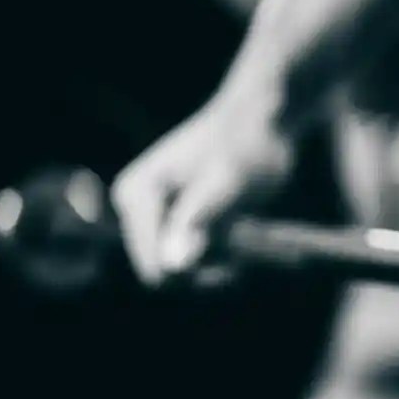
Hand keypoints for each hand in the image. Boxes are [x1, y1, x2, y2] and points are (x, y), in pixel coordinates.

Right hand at [110, 88, 294, 285]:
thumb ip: (197, 221)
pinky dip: (224, 256)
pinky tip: (241, 234)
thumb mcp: (227, 183)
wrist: (263, 123)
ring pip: (186, 272)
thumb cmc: (247, 145)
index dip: (196, 274)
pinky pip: (197, 261)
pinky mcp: (178, 223)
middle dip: (208, 269)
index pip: (154, 269)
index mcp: (135, 196)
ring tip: (245, 236)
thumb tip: (172, 266)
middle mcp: (137, 209)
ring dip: (220, 263)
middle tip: (243, 250)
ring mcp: (157, 217)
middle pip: (169, 275)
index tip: (234, 261)